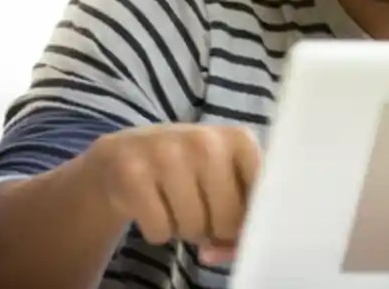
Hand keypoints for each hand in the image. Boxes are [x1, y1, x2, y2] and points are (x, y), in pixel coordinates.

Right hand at [79, 123, 260, 264]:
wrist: (126, 152)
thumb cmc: (189, 171)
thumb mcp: (224, 176)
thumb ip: (242, 212)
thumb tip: (220, 249)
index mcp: (239, 139)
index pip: (262, 199)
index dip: (249, 222)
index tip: (238, 221)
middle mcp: (205, 141)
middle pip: (228, 220)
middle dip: (215, 228)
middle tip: (202, 210)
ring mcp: (166, 153)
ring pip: (194, 229)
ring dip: (186, 230)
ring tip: (176, 204)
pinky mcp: (133, 174)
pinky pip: (160, 232)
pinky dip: (158, 231)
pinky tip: (154, 206)